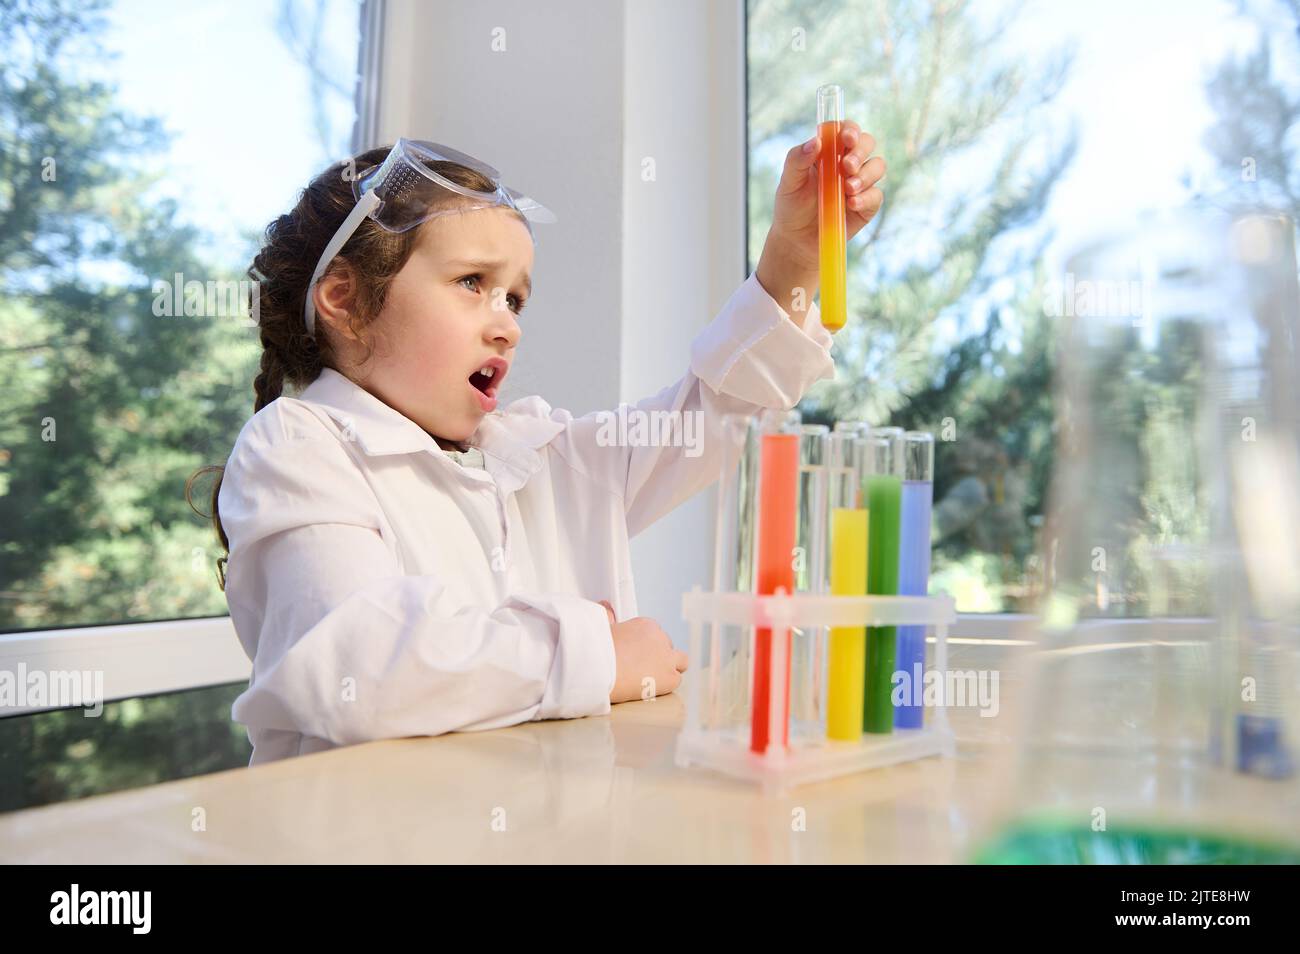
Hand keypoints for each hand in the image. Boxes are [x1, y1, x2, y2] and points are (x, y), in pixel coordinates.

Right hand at [604, 607, 688, 703]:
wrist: (599, 670)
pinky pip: (676, 680)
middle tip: (643, 666)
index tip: (636, 652)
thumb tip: (606, 607)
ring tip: (652, 678)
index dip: (646, 645)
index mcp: (646, 625)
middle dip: (658, 655)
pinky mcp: (670, 678)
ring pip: (681, 661)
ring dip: (669, 668)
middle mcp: (660, 638)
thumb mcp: (602, 627)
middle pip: (668, 646)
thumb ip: (608, 617)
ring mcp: (667, 658)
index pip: (655, 633)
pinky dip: (666, 684)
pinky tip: (652, 688)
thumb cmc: (597, 649)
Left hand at [756, 120, 884, 320]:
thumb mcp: (789, 182)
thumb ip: (797, 159)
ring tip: (847, 189)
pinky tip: (851, 204)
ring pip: (877, 166)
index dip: (850, 129)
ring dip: (865, 174)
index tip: (846, 138)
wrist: (797, 240)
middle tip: (846, 166)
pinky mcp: (867, 204)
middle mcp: (848, 162)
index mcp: (829, 151)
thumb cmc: (791, 206)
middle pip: (867, 143)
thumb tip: (815, 142)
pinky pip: (876, 195)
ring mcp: (860, 182)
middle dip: (860, 152)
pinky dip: (866, 198)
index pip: (845, 130)